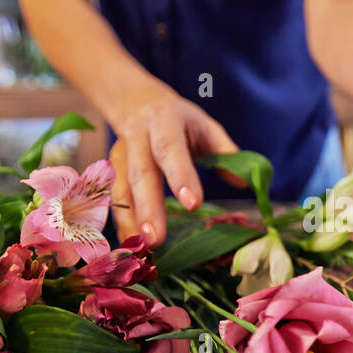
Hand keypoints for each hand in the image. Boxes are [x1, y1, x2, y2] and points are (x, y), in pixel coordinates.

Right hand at [109, 84, 238, 244]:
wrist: (135, 103)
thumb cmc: (179, 121)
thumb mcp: (205, 126)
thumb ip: (225, 151)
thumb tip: (244, 182)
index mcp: (164, 121)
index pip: (170, 149)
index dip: (180, 175)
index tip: (193, 204)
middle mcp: (136, 138)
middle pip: (141, 174)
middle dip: (148, 208)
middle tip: (156, 240)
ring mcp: (118, 155)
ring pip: (121, 190)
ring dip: (130, 221)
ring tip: (144, 249)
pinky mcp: (108, 172)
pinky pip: (113, 201)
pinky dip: (121, 225)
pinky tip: (131, 246)